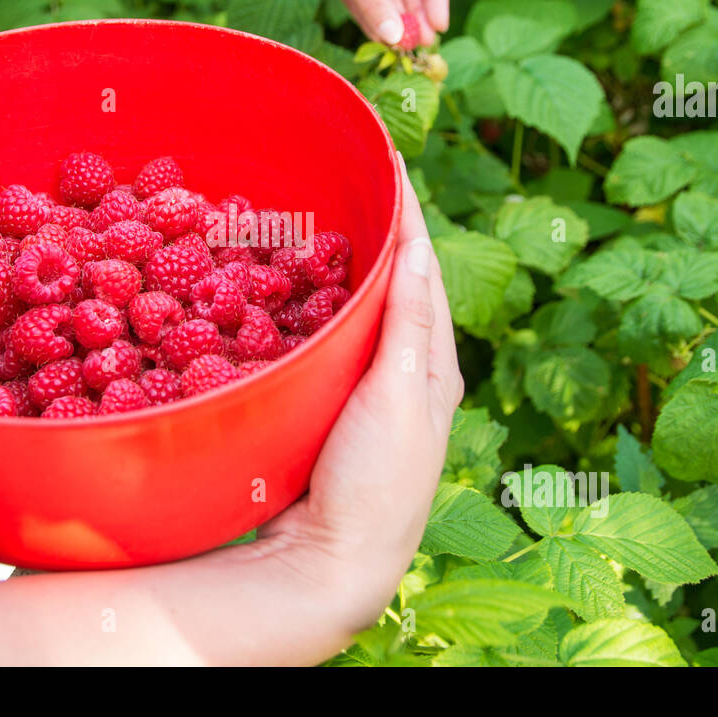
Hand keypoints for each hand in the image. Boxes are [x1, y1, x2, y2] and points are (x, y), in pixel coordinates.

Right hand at [256, 153, 463, 629]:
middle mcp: (403, 370)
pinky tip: (282, 288)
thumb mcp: (402, 395)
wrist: (333, 558)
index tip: (386, 158)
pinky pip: (323, 339)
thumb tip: (419, 246)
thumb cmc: (376, 479)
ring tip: (307, 215)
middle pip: (389, 282)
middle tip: (338, 177)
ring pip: (353, 309)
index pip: (423, 268)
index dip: (407, 213)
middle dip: (369, 229)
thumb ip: (411, 323)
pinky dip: (308, 304)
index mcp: (434, 363)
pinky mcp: (327, 406)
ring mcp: (363, 389)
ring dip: (336, 263)